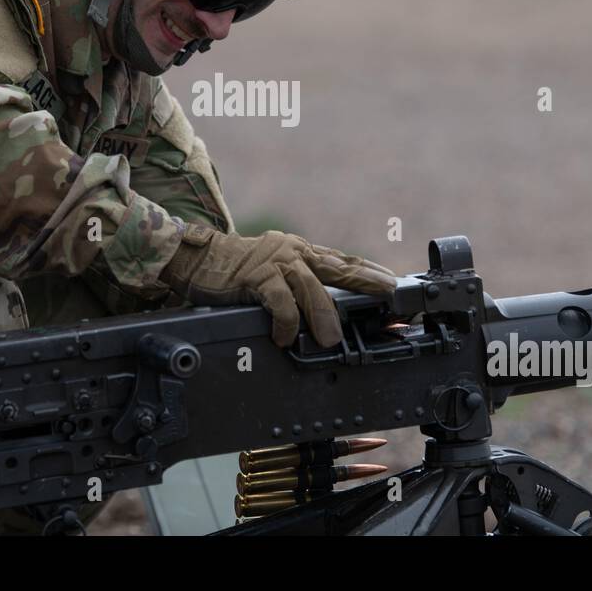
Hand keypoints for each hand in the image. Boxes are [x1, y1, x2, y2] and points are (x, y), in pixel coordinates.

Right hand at [160, 224, 397, 346]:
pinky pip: (279, 302)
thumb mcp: (275, 270)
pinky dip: (286, 322)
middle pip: (338, 267)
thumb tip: (327, 312)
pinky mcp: (256, 276)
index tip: (393, 284)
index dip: (369, 272)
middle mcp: (294, 252)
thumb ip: (300, 284)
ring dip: (324, 316)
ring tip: (331, 340)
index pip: (343, 260)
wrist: (198, 259)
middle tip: (388, 296)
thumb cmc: (237, 269)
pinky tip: (285, 339)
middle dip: (366, 282)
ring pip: (311, 288)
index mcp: (301, 251)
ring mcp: (275, 262)